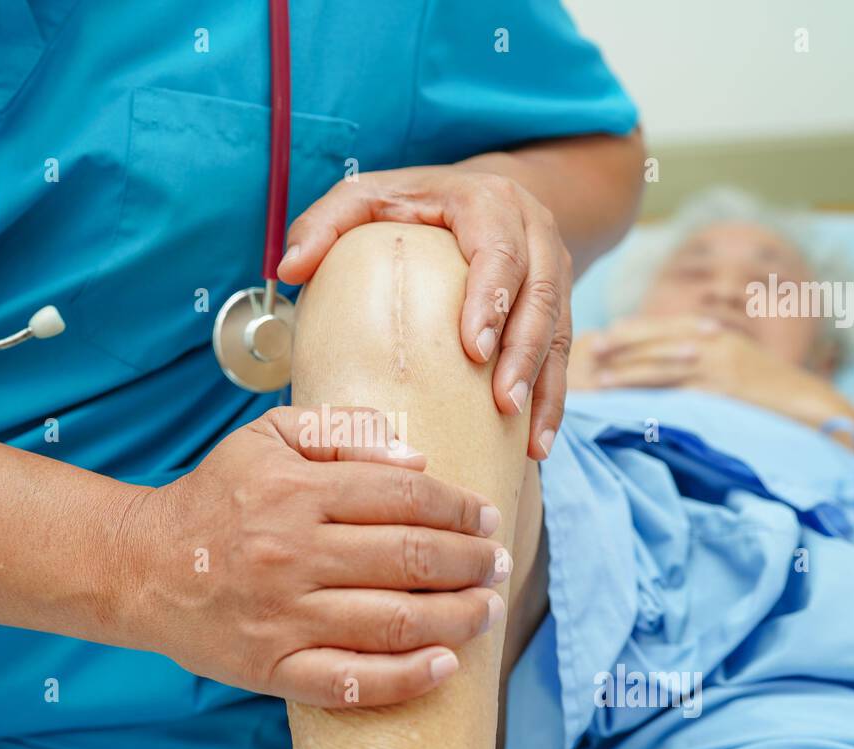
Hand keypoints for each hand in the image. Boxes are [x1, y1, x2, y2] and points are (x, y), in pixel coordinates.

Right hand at [123, 407, 508, 707]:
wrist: (142, 566)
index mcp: (296, 490)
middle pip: (411, 559)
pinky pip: (351, 682)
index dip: (459, 508)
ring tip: (487, 609)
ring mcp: (284, 616)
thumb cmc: (215, 498)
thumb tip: (415, 461)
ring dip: (457, 617)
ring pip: (394, 621)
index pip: (404, 497)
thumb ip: (341, 430)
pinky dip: (405, 678)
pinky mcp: (272, 668)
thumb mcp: (266, 437)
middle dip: (471, 562)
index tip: (486, 518)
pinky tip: (444, 666)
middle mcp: (294, 552)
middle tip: (498, 563)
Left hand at [278, 165, 572, 460]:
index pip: (498, 250)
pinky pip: (564, 356)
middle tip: (502, 403)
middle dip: (525, 353)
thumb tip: (288, 268)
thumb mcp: (364, 197)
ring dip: (544, 387)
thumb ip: (324, 223)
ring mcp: (553, 270)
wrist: (475, 197)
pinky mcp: (559, 305)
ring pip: (560, 330)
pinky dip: (552, 402)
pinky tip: (535, 447)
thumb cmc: (410, 203)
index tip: (473, 350)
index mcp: (488, 202)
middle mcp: (533, 232)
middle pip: (541, 296)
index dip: (491, 299)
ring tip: (528, 441)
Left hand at [587, 316, 843, 426]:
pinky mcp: (719, 387)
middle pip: (658, 338)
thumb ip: (712, 357)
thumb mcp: (741, 364)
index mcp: (719, 333)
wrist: (810, 402)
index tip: (609, 330)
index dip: (637, 328)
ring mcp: (717, 363)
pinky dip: (645, 389)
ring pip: (661, 361)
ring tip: (599, 375)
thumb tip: (680, 364)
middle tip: (592, 347)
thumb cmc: (774, 390)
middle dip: (623, 342)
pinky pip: (674, 387)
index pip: (669, 325)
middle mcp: (715, 341)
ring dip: (627, 367)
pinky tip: (623, 394)